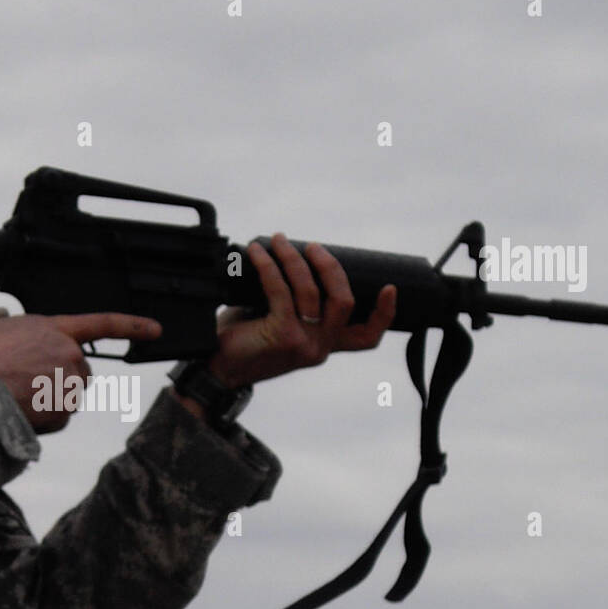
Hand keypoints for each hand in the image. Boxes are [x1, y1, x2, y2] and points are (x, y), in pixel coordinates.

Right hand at [0, 308, 161, 432]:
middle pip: (79, 367)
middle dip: (61, 372)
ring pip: (68, 393)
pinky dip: (44, 415)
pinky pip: (59, 415)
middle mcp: (70, 357)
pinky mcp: (64, 414)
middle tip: (28, 375)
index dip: (133, 325)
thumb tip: (0, 318)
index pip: (103, 324)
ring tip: (17, 392)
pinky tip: (20, 409)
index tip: (156, 330)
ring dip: (51, 394)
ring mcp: (69, 388)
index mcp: (57, 330)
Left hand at [204, 235, 395, 387]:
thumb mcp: (279, 321)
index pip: (367, 337)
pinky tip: (257, 251)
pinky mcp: (282, 334)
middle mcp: (320, 347)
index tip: (391, 287)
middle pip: (344, 300)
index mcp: (324, 346)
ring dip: (293, 258)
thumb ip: (295, 301)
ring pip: (311, 290)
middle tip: (312, 247)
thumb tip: (296, 257)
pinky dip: (268, 264)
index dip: (385, 313)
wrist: (216, 368)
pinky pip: (280, 289)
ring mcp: (304, 343)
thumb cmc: (244, 341)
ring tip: (278, 240)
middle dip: (330, 266)